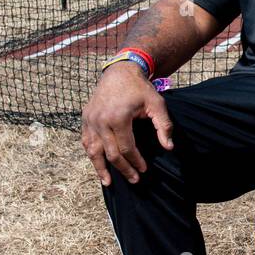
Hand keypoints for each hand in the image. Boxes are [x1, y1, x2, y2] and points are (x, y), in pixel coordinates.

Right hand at [81, 63, 174, 184]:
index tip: (144, 169)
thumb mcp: (157, 104)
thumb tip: (168, 148)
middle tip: (134, 179)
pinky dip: (92, 155)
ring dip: (100, 168)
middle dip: (123, 169)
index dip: (136, 161)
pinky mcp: (85, 118)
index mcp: (118, 117)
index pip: (126, 148)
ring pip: (93, 151)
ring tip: (108, 182)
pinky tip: (98, 165)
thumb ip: (164, 126)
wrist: (120, 71)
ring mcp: (90, 120)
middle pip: (110, 153)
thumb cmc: (140, 88)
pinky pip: (86, 141)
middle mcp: (100, 120)